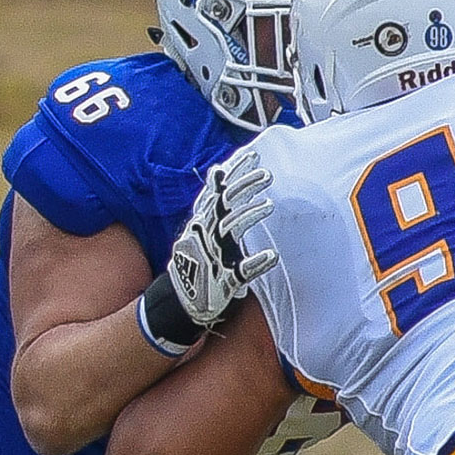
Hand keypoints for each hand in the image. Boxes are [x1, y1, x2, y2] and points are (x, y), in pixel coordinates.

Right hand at [168, 151, 278, 325]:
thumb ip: (212, 200)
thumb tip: (218, 170)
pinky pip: (241, 271)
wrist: (182, 299)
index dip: (235, 172)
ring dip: (249, 215)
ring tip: (269, 205)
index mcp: (202, 222)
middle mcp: (207, 235)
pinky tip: (272, 256)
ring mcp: (216, 257)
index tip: (253, 155)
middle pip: (226, 204)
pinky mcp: (225, 281)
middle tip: (267, 174)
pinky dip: (256, 263)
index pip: (219, 190)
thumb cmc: (198, 258)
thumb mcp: (201, 226)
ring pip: (231, 230)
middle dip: (245, 187)